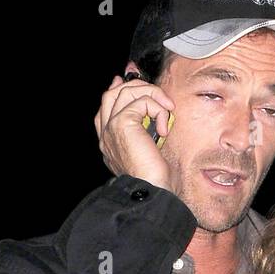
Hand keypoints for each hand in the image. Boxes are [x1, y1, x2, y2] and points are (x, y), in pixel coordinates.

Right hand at [94, 65, 175, 190]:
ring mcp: (111, 127)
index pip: (106, 107)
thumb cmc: (156, 181)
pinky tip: (165, 129)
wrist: (152, 192)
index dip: (117, 90)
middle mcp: (106, 133)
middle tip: (159, 96)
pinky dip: (159, 110)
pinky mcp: (122, 123)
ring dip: (152, 95)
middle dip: (137, 88)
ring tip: (168, 111)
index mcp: (108, 141)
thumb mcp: (151, 152)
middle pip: (112, 94)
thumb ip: (146, 132)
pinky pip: (142, 102)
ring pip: (126, 91)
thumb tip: (152, 110)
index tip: (130, 81)